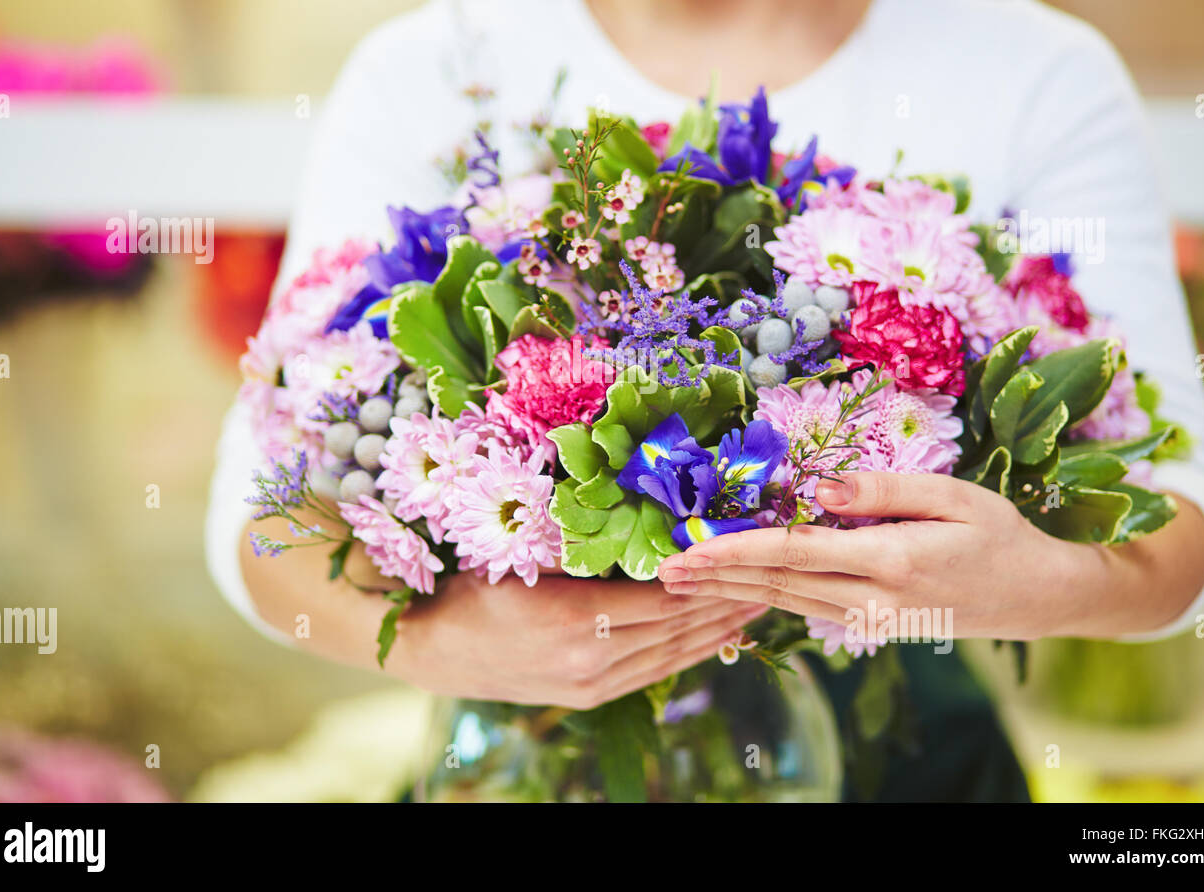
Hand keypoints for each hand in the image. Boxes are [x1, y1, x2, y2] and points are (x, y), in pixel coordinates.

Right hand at [392, 573, 765, 708]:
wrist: (430, 648)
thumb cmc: (469, 585)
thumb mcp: (519, 552)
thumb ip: (577, 541)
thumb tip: (635, 509)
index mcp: (577, 621)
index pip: (666, 599)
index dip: (711, 577)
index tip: (746, 549)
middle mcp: (591, 661)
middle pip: (680, 628)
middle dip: (730, 601)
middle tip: (773, 572)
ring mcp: (591, 684)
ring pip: (673, 654)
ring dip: (720, 629)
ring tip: (760, 603)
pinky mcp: (588, 695)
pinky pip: (653, 672)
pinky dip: (692, 653)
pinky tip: (718, 636)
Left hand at [655, 472, 1096, 642]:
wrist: (1037, 596)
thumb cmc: (1000, 534)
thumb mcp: (952, 497)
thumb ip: (882, 491)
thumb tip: (818, 488)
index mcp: (888, 561)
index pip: (792, 552)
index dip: (734, 550)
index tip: (689, 550)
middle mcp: (871, 599)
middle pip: (776, 583)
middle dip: (716, 576)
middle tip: (663, 571)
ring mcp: (870, 619)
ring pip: (785, 601)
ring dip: (731, 591)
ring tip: (686, 584)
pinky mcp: (872, 625)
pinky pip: (807, 608)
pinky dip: (766, 598)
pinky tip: (737, 591)